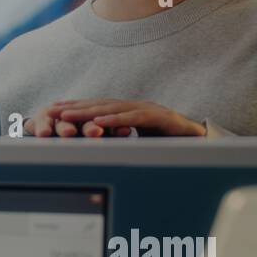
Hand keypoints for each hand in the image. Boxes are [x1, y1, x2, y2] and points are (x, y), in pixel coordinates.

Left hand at [25, 99, 206, 137]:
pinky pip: (134, 119)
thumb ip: (121, 143)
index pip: (97, 108)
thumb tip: (98, 151)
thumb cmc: (170, 144)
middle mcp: (136, 107)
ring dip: (88, 112)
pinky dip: (115, 121)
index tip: (53, 111)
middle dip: (74, 108)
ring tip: (67, 116)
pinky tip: (98, 124)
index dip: (75, 108)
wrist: (205, 143)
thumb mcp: (140, 144)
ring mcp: (149, 110)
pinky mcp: (161, 118)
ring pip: (113, 110)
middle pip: (100, 106)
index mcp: (130, 112)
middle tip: (51, 112)